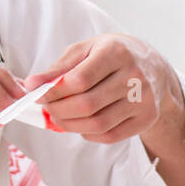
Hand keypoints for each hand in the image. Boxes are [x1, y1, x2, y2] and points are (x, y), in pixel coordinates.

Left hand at [22, 34, 184, 145]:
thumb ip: (58, 68)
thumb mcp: (86, 50)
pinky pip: (110, 135)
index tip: (38, 94)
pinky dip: (89, 134)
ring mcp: (143, 99)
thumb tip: (31, 84)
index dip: (54, 91)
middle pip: (87, 104)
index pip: (79, 80)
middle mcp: (134, 76)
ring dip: (70, 125)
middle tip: (47, 109)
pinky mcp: (146, 118)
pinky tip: (82, 124)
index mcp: (116, 52)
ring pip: (98, 124)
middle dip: (59, 111)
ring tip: (60, 118)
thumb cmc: (112, 55)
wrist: (153, 67)